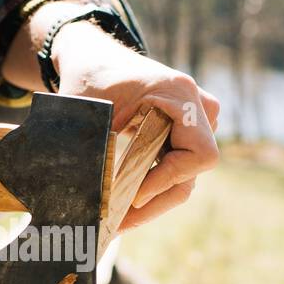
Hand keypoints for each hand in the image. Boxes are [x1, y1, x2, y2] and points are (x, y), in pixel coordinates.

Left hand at [50, 22, 220, 230]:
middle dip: (157, 199)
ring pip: (187, 174)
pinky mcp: (187, 131)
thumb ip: (91, 149)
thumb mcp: (85, 111)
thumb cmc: (90, 81)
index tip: (134, 197)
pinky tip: (127, 202)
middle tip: (119, 223)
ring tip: (118, 220)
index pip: (198, 154)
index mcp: (178, 94)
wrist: (95, 59)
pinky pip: (179, 168)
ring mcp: (197, 119)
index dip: (169, 179)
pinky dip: (155, 187)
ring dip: (155, 198)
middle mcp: (197, 107)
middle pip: (193, 170)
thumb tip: (87, 202)